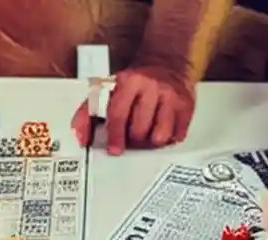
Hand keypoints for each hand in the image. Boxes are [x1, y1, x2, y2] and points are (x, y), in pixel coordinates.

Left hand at [72, 65, 194, 154]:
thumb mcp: (108, 89)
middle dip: (134, 139)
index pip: (119, 114)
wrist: (166, 61)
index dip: (116, 136)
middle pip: (140, 130)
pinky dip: (169, 138)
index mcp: (129, 82)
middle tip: (133, 137)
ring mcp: (171, 96)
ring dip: (152, 141)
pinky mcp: (186, 105)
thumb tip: (81, 137)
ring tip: (149, 133)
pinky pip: (177, 135)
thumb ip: (88, 113)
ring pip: (160, 136)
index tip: (115, 150)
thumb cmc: (135, 81)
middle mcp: (151, 87)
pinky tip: (163, 128)